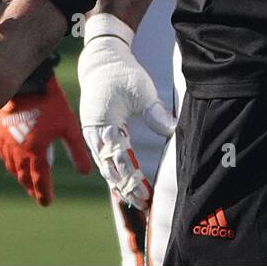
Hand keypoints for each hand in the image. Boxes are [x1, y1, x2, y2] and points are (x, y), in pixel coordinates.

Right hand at [0, 76, 91, 205]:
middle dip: (31, 189)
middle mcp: (18, 152)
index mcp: (36, 153)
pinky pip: (3, 155)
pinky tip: (14, 163)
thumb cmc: (50, 104)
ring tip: (27, 182)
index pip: (40, 181)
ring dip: (20, 178)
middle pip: (24, 178)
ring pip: (12, 168)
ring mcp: (6, 143)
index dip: (43, 194)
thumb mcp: (69, 127)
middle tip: (37, 195)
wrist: (27, 83)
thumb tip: (85, 172)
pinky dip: (10, 164)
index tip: (46, 203)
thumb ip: (77, 151)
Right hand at [78, 33, 174, 208]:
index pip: (118, 154)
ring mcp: (92, 132)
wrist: (102, 61)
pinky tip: (123, 187)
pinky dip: (113, 173)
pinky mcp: (96, 133)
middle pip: (109, 165)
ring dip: (119, 184)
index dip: (131, 176)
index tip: (145, 192)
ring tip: (135, 202)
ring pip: (104, 165)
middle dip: (125, 186)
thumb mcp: (141, 89)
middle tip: (143, 204)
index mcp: (103, 119)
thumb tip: (174, 131)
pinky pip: (103, 158)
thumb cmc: (123, 74)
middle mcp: (94, 130)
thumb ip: (155, 112)